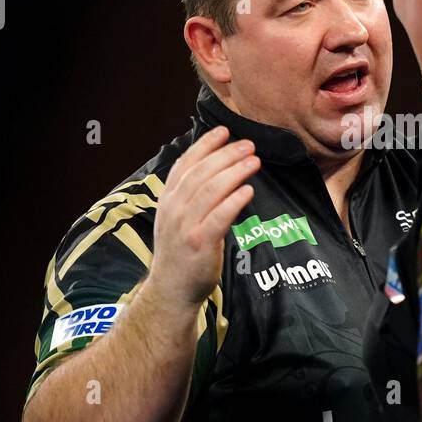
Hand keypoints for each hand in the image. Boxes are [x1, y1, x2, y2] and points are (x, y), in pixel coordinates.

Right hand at [149, 126, 258, 310]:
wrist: (171, 289)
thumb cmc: (180, 252)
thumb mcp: (175, 218)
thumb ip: (189, 195)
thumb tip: (213, 166)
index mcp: (167, 199)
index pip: (185, 164)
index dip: (205, 145)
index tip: (224, 131)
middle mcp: (173, 209)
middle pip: (201, 173)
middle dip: (226, 155)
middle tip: (249, 145)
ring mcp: (185, 226)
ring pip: (210, 190)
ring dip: (234, 172)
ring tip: (254, 161)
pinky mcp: (199, 243)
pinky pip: (219, 217)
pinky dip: (234, 201)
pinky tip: (248, 190)